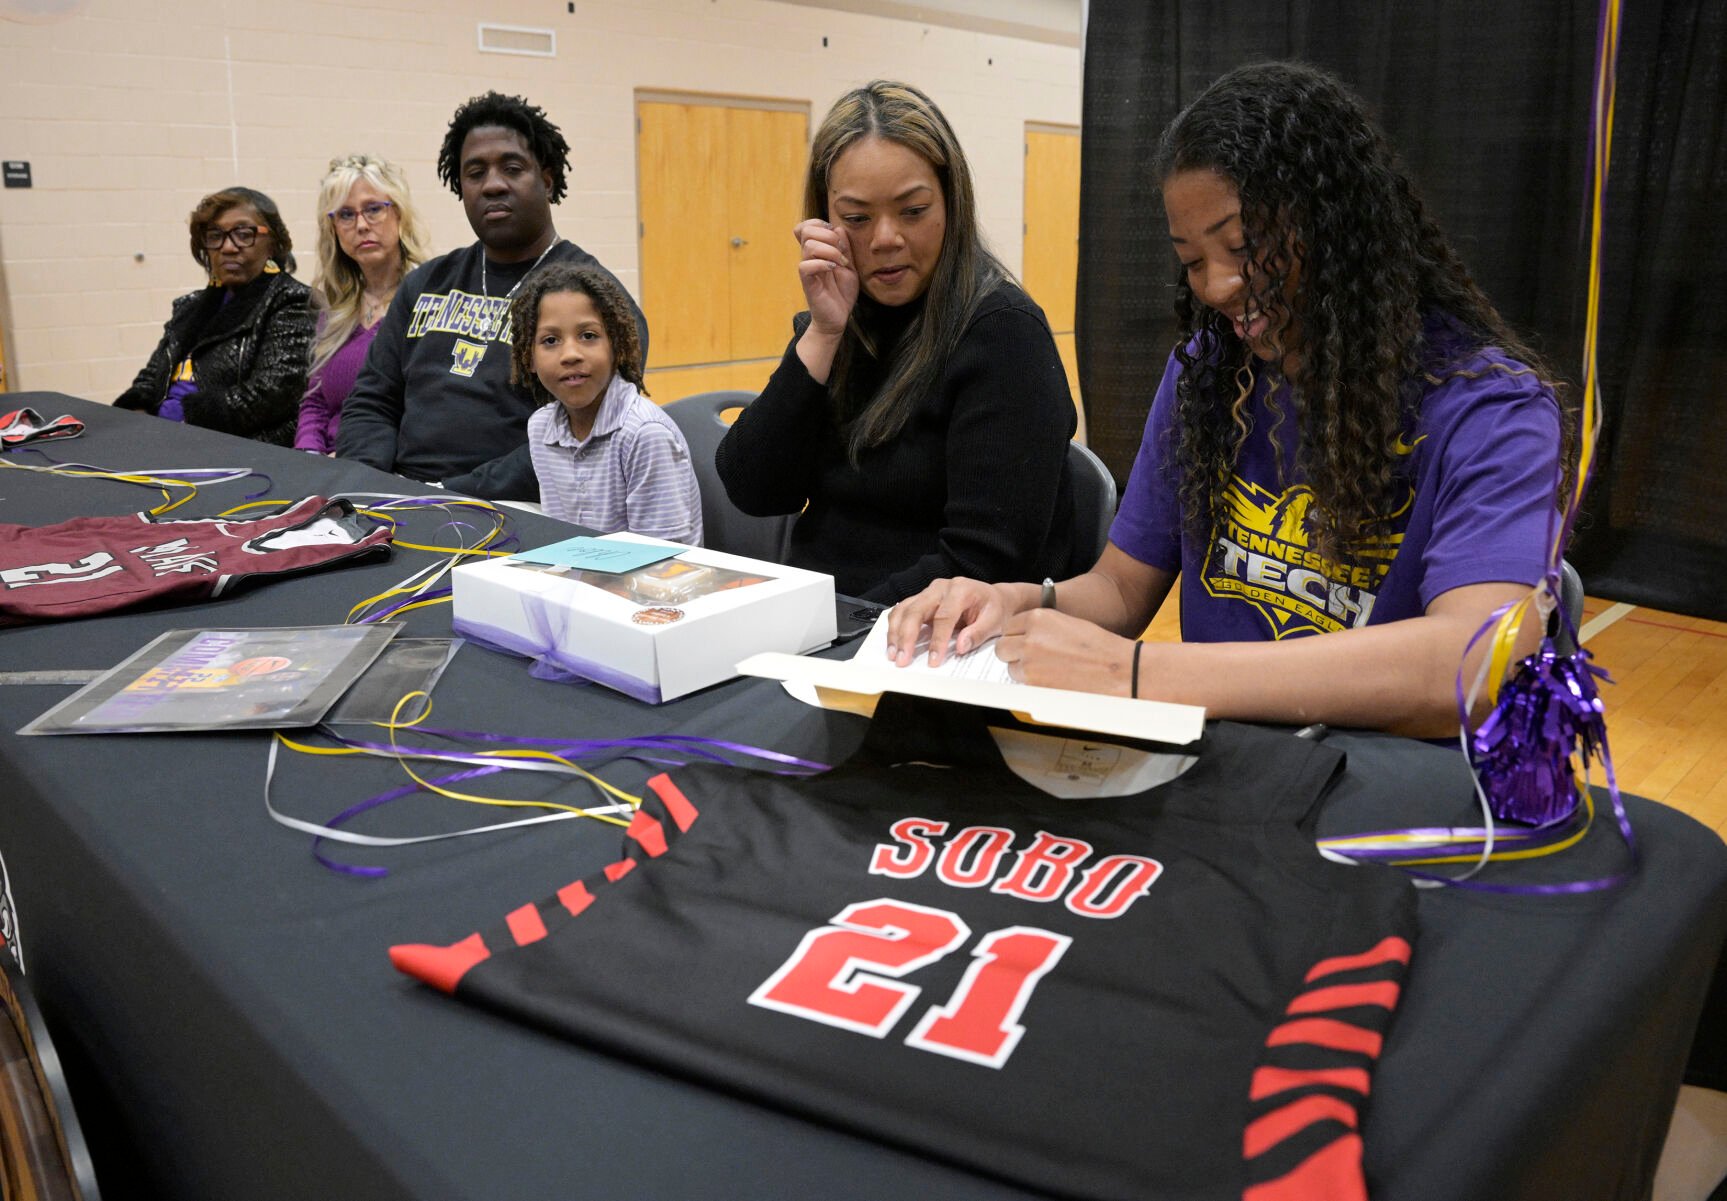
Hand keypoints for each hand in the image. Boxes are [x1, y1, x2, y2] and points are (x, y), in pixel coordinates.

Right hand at [793, 219, 858, 335]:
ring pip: (809, 245)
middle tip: (841, 250)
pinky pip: (805, 266)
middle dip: (828, 235)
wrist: (838, 317)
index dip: (818, 223)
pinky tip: (833, 269)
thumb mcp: (849, 266)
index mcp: (817, 251)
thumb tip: (838, 228)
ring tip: (841, 263)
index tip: (835, 235)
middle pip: (805, 230)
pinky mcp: (807, 283)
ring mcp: (807, 270)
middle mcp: (809, 258)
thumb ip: (845, 248)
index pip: (805, 226)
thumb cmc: (842, 292)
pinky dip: (822, 264)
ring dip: (830, 250)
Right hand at [885, 577, 1018, 666]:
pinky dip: (895, 627)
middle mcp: (941, 587)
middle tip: (901, 659)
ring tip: (893, 655)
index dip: (937, 640)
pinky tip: (893, 643)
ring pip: (904, 609)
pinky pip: (903, 610)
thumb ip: (978, 633)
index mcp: (961, 589)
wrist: (994, 598)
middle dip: (906, 636)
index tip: (933, 661)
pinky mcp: (921, 599)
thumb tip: (959, 647)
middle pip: (916, 610)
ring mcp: (929, 592)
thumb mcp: (995, 621)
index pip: (944, 616)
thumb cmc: (995, 609)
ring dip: (895, 633)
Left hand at [995, 609, 1139, 695]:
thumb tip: (1023, 636)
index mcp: (1038, 618)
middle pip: (1002, 648)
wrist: (1118, 670)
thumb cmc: (1098, 647)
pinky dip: (1031, 684)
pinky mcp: (1035, 685)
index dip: (1017, 636)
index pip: (1009, 627)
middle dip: (1013, 653)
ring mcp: (1030, 663)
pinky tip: (1051, 680)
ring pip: (1010, 668)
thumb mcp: (1066, 623)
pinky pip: (1022, 685)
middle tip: (1030, 658)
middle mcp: (1029, 639)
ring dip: (1022, 670)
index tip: (1023, 641)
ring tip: (1046, 670)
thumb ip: (1041, 628)